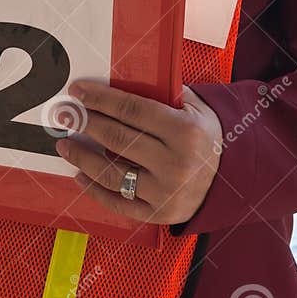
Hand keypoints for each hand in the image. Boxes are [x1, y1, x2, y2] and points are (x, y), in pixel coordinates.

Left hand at [55, 81, 222, 224]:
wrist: (231, 177)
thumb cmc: (206, 135)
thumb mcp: (195, 107)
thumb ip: (163, 95)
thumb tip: (119, 83)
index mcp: (185, 130)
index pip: (132, 109)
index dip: (100, 99)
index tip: (78, 92)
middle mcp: (175, 162)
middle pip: (117, 139)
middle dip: (86, 124)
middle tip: (65, 115)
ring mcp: (166, 192)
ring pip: (111, 172)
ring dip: (82, 157)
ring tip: (66, 145)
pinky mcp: (159, 214)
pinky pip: (119, 202)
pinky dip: (95, 189)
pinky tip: (80, 175)